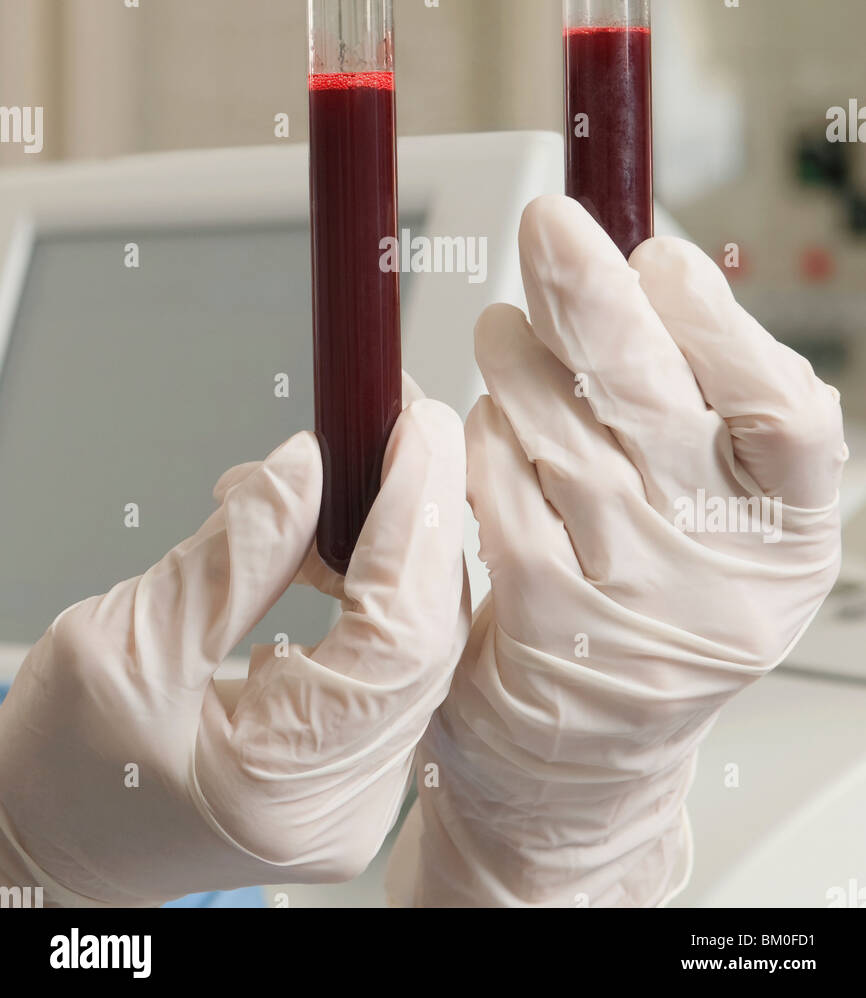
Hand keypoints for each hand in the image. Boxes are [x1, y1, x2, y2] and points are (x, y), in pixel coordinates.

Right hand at [0, 398, 468, 905]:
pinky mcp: (354, 763)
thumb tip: (309, 465)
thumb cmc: (63, 770)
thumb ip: (232, 554)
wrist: (52, 839)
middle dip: (422, 517)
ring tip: (346, 472)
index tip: (414, 430)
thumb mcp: (125, 644)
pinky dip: (376, 580)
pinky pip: (393, 655)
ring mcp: (357, 790)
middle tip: (404, 424)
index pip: (398, 638)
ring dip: (397, 543)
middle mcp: (343, 804)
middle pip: (426, 636)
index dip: (417, 522)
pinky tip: (335, 534)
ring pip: (419, 640)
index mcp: (282, 788)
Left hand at [389, 197, 844, 908]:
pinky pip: (497, 487)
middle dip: (589, 293)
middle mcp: (723, 569)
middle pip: (654, 403)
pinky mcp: (545, 618)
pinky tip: (481, 430)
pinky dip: (479, 440)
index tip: (659, 260)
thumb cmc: (647, 598)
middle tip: (548, 224)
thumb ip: (699, 404)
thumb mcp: (712, 508)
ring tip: (505, 337)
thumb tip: (644, 271)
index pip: (782, 411)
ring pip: (558, 432)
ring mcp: (635, 600)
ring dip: (517, 362)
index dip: (718, 322)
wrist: (586, 755)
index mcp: (787, 526)